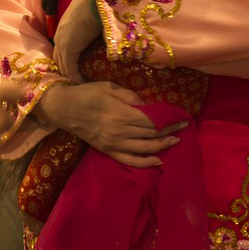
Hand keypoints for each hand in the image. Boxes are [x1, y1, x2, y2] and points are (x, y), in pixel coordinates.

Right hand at [35, 82, 185, 167]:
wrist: (64, 109)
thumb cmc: (87, 94)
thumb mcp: (110, 87)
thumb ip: (131, 97)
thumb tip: (148, 106)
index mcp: (121, 114)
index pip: (152, 121)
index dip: (169, 120)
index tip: (181, 117)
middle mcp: (119, 132)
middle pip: (151, 134)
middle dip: (170, 131)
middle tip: (184, 127)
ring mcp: (113, 144)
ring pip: (144, 149)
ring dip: (162, 146)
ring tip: (175, 141)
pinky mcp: (108, 151)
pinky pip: (129, 160)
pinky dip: (145, 162)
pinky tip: (158, 160)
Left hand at [52, 0, 101, 82]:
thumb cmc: (97, 4)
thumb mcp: (91, 17)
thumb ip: (92, 26)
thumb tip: (102, 33)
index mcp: (63, 29)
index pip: (61, 50)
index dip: (68, 61)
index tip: (78, 71)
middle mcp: (59, 37)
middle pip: (59, 60)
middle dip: (67, 71)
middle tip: (78, 81)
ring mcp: (62, 44)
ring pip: (63, 67)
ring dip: (72, 76)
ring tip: (81, 85)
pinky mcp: (68, 50)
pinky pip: (70, 70)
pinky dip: (76, 78)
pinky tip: (84, 83)